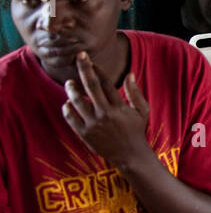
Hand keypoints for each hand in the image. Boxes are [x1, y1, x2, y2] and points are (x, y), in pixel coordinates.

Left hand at [61, 53, 150, 167]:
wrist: (130, 155)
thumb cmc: (136, 131)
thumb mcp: (142, 111)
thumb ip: (135, 93)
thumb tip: (129, 74)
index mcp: (119, 107)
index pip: (106, 83)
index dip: (97, 69)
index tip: (89, 59)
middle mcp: (105, 114)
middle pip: (91, 86)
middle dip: (84, 69)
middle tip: (78, 57)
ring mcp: (93, 125)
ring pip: (77, 101)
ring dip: (71, 89)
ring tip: (69, 83)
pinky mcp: (84, 134)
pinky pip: (71, 118)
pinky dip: (67, 108)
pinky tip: (68, 102)